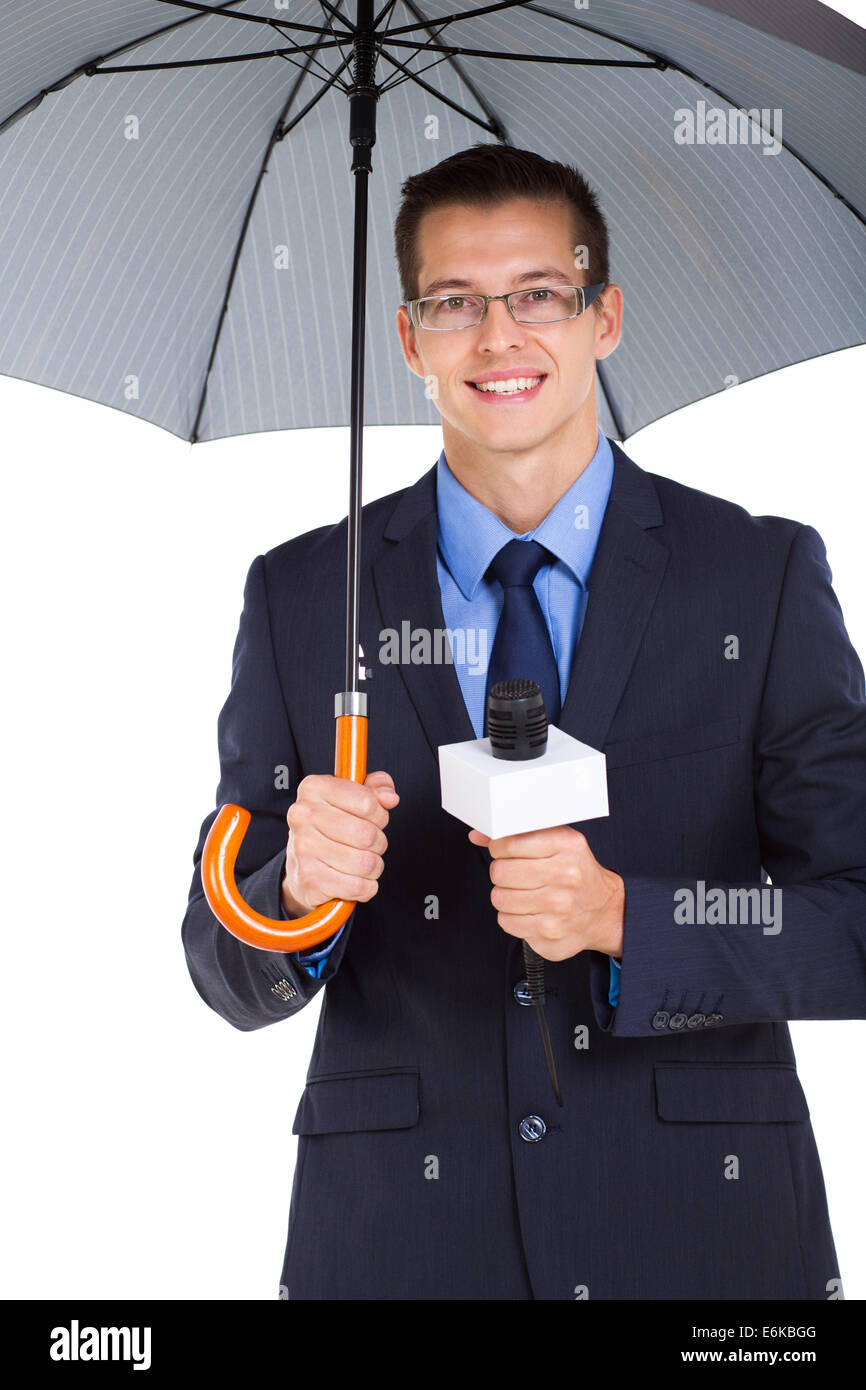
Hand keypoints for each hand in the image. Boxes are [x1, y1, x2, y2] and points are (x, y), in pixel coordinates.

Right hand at [282, 771, 398, 915]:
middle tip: (367, 845)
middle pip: (368, 835)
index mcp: (314, 788)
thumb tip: (389, 797)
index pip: (368, 803)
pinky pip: (359, 886)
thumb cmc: (331, 828)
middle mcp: (303, 816)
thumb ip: (377, 787)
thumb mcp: (353, 797)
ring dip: (372, 866)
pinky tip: (353, 879)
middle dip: (378, 843)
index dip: (379, 815)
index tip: (371, 820)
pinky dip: (365, 887)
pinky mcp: (309, 879)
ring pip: (366, 863)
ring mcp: (303, 848)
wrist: (300, 867)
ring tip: (359, 862)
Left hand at [467, 824, 623, 961]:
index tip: (504, 852)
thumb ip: (516, 835)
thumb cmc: (576, 873)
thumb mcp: (555, 842)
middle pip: (500, 872)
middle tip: (515, 874)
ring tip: (524, 893)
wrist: (604, 911)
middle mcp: (566, 876)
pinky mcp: (549, 933)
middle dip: (502, 873)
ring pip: (500, 898)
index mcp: (567, 846)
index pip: (509, 843)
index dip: (498, 848)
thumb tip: (478, 836)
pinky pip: (506, 921)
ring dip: (505, 895)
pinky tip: (529, 911)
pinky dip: (512, 916)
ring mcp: (558, 908)